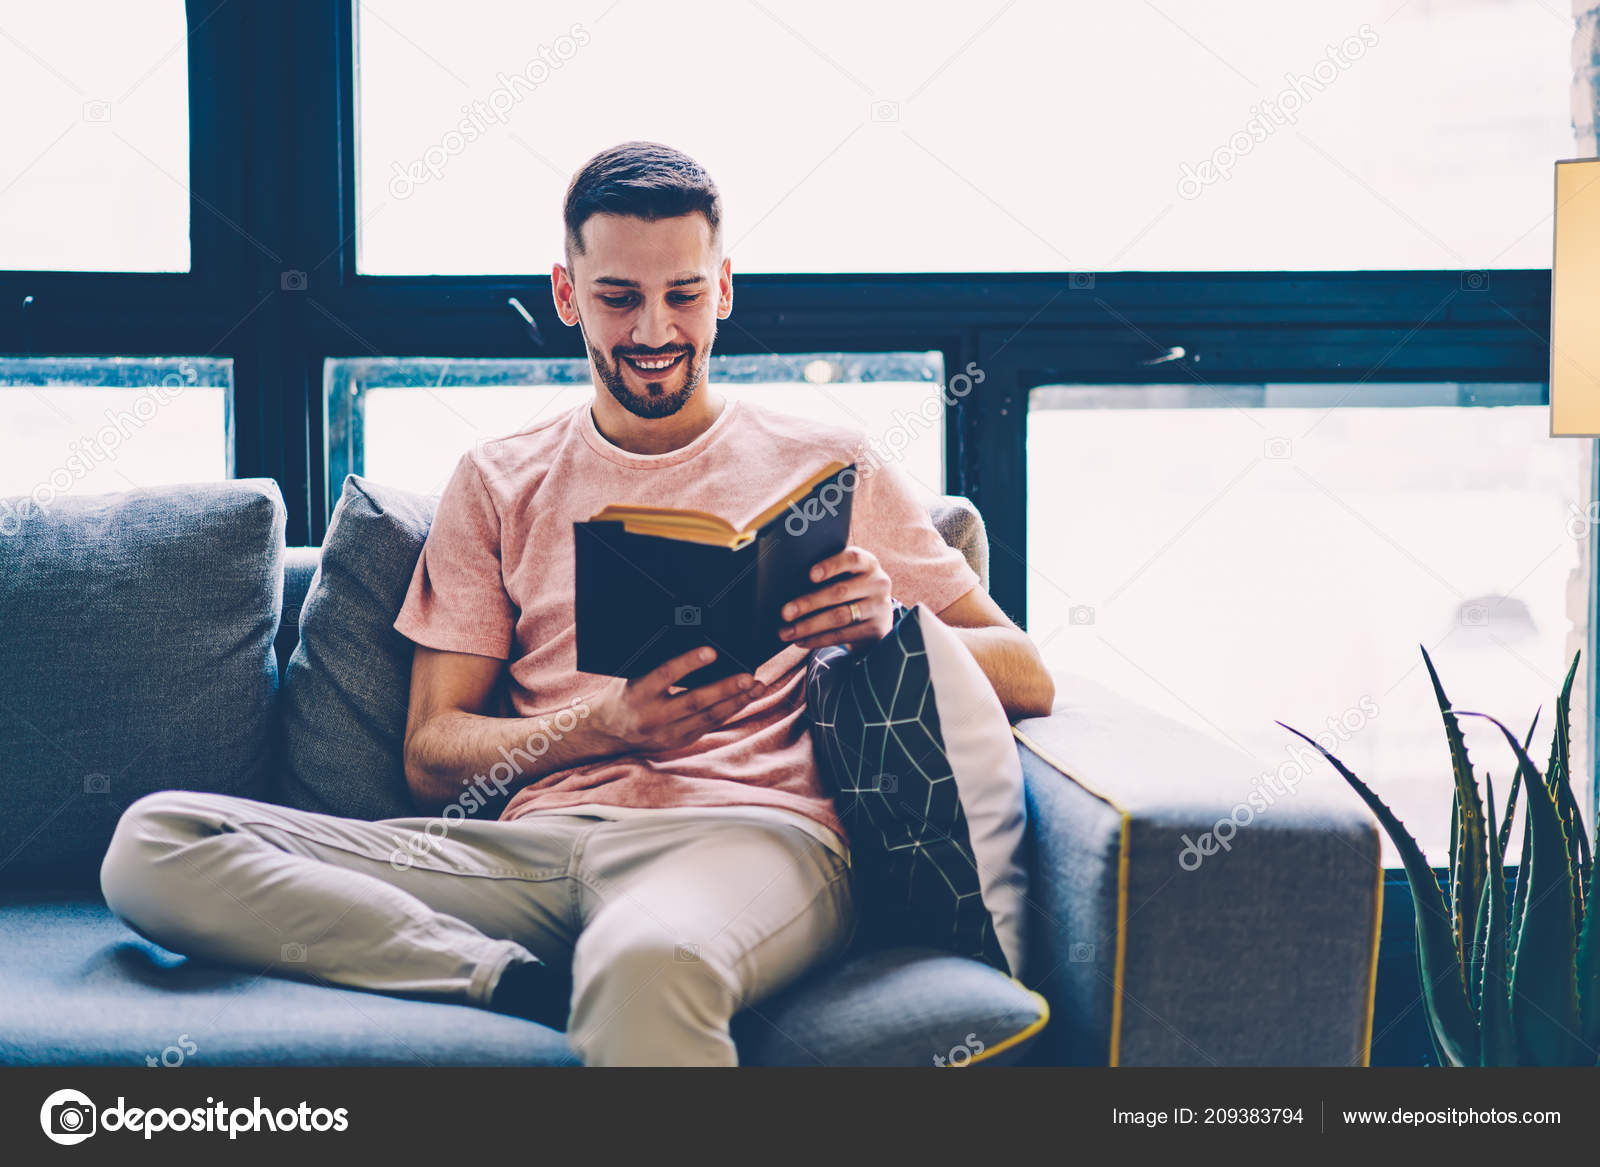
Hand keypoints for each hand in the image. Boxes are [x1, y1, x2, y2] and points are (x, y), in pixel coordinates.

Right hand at [588, 645, 767, 754]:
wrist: (608, 733)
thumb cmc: (624, 694)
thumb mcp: (632, 675)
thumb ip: (657, 664)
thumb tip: (690, 638)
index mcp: (638, 693)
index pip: (666, 675)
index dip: (689, 663)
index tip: (712, 651)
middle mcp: (653, 716)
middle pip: (694, 702)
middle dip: (725, 689)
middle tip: (749, 677)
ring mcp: (667, 733)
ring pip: (708, 717)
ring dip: (736, 702)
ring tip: (757, 687)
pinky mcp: (679, 742)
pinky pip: (709, 726)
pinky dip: (729, 712)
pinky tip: (744, 700)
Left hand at [777, 545, 893, 650]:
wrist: (876, 615)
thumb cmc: (850, 589)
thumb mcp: (846, 575)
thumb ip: (827, 574)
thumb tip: (788, 583)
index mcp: (868, 563)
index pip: (852, 559)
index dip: (831, 566)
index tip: (810, 575)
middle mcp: (878, 583)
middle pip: (840, 592)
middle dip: (809, 602)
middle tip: (785, 612)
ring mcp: (879, 608)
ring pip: (840, 616)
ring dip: (809, 626)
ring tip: (787, 632)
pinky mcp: (876, 630)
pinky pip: (842, 635)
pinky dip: (818, 639)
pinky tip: (801, 641)